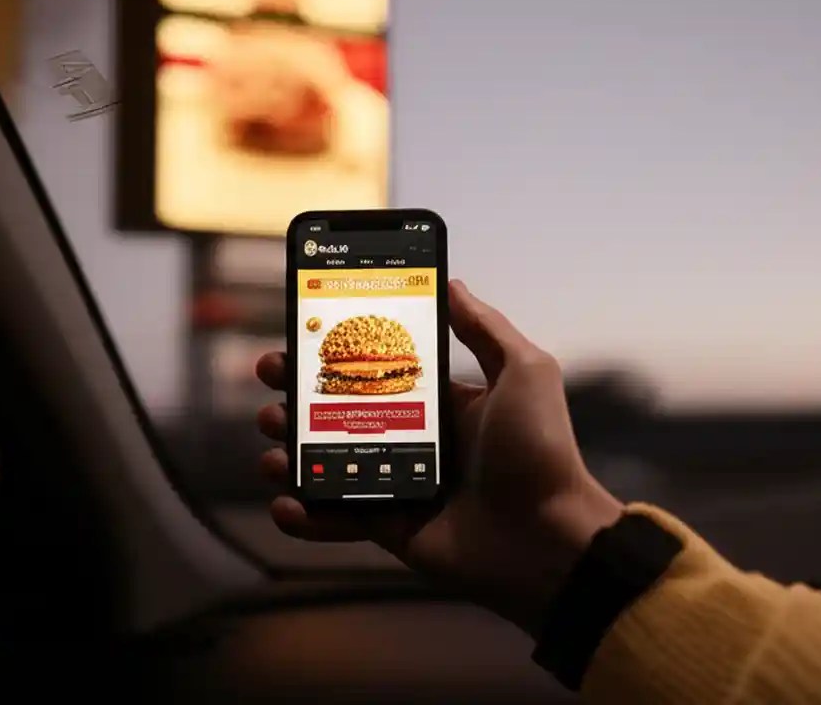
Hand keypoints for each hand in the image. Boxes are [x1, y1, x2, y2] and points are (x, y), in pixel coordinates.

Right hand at [256, 280, 623, 634]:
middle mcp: (416, 441)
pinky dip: (306, 516)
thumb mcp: (524, 372)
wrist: (549, 537)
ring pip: (329, 463)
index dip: (338, 354)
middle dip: (299, 396)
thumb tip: (452, 282)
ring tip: (274, 446)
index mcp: (442, 405)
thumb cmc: (541, 451)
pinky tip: (285, 504)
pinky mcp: (392, 528)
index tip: (303, 335)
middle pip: (341, 413)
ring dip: (292, 453)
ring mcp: (399, 485)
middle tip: (271, 381)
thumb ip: (486, 328)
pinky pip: (339, 520)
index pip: (377, 370)